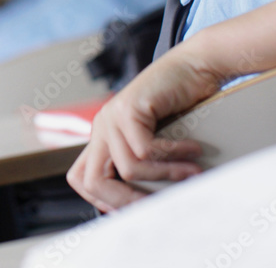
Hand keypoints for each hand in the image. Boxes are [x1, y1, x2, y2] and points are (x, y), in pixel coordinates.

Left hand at [66, 42, 221, 211]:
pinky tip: (194, 150)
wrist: (194, 66)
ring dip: (166, 176)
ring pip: (128, 168)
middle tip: (159, 206)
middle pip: (92, 181)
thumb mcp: (156, 141)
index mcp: (103, 137)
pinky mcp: (129, 107)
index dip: (102, 201)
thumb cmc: (181, 104)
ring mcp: (112, 115)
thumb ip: (143, 165)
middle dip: (125, 202)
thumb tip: (146, 208)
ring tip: (192, 172)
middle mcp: (102, 126)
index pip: (81, 179)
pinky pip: (146, 150)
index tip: (136, 208)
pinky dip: (174, 156)